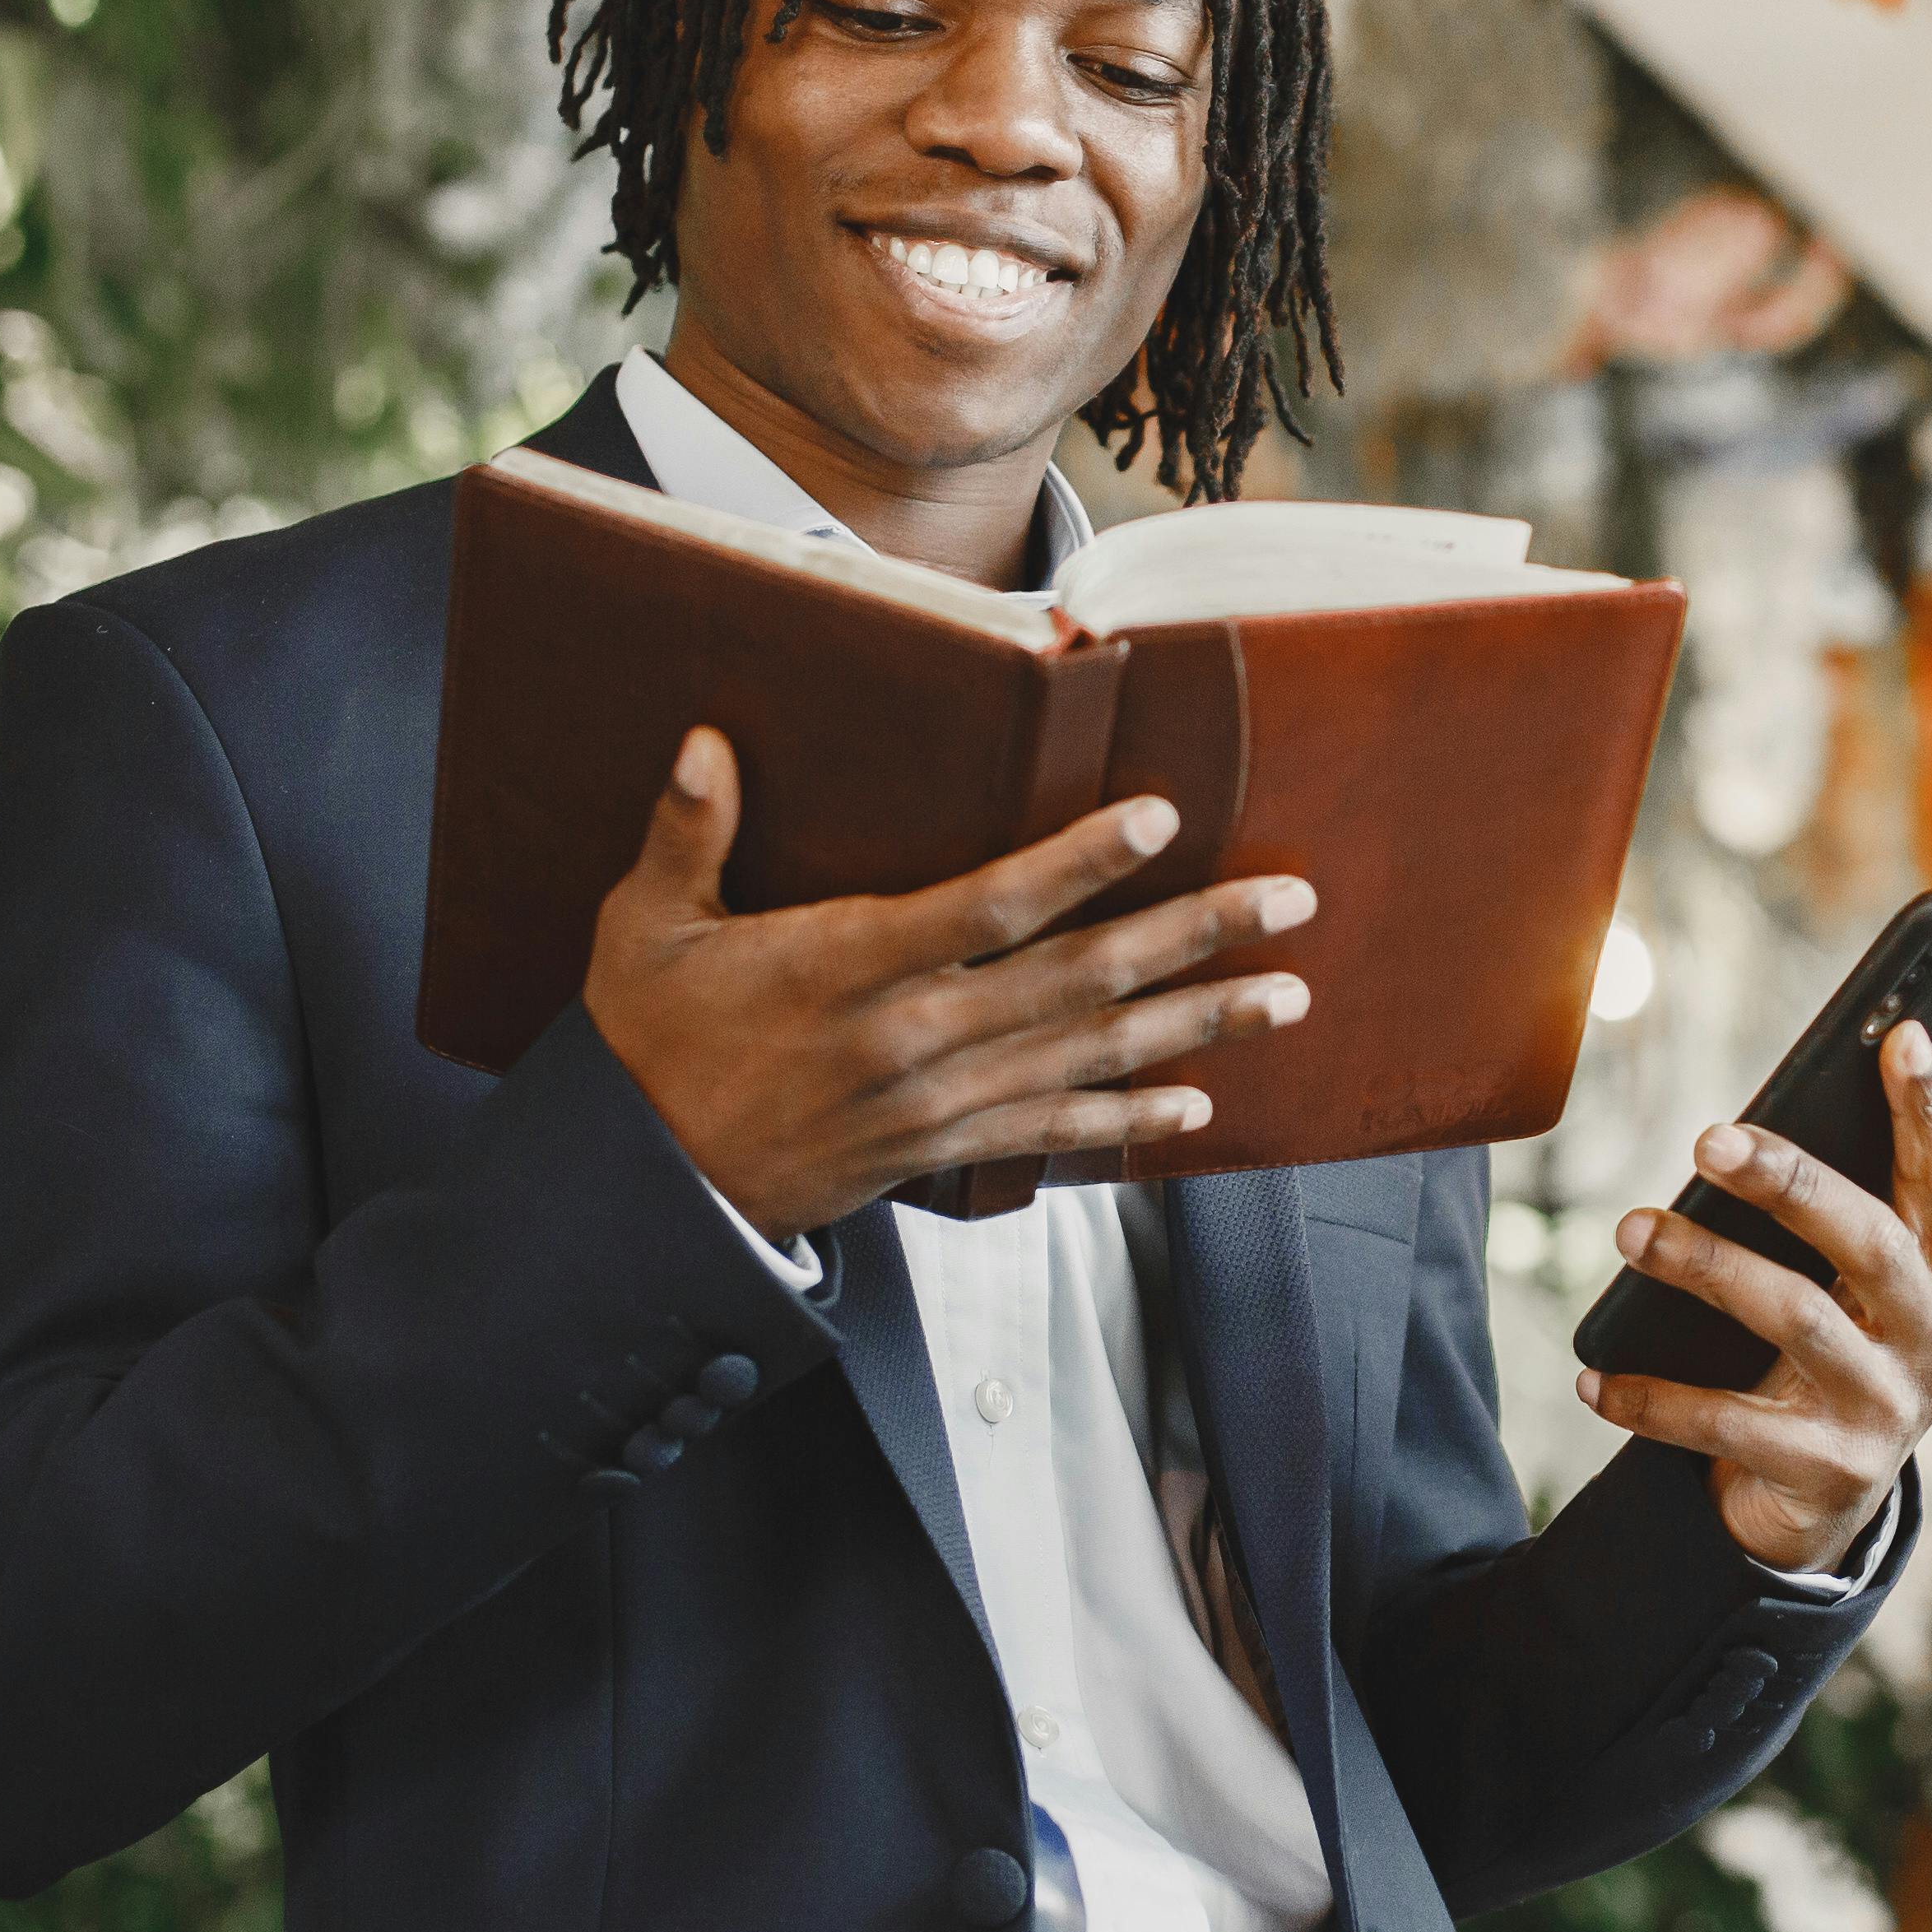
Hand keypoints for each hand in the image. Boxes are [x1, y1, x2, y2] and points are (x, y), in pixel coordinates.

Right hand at [583, 726, 1313, 1236]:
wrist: (640, 1191)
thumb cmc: (644, 1042)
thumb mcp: (647, 928)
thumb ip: (686, 832)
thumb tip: (706, 741)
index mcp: (847, 966)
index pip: (988, 906)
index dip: (1079, 862)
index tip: (1161, 817)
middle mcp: (913, 1038)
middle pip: (1078, 978)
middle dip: (1194, 936)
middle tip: (1291, 900)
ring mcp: (937, 1104)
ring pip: (1091, 1056)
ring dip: (1198, 1023)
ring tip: (1289, 992)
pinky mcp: (940, 1152)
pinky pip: (1055, 1135)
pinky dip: (1130, 1119)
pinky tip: (1201, 1097)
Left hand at [1574, 1021, 1931, 1574]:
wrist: (1815, 1508)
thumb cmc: (1819, 1360)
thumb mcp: (1843, 1294)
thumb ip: (1833, 1221)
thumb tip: (1764, 1124)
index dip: (1925, 1111)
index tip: (1901, 1032)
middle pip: (1868, 1243)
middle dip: (1788, 1183)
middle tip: (1708, 1139)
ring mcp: (1886, 1414)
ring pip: (1795, 1318)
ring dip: (1704, 1265)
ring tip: (1630, 1230)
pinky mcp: (1829, 1475)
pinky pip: (1727, 1424)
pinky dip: (1652, 1398)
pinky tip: (1593, 1376)